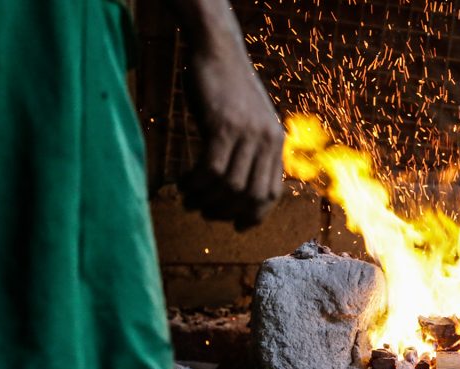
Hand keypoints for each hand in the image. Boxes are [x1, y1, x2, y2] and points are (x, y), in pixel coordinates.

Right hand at [178, 42, 283, 229]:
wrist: (218, 51)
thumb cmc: (228, 89)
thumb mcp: (249, 121)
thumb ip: (250, 150)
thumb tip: (237, 187)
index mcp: (276, 143)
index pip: (272, 193)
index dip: (254, 215)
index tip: (235, 225)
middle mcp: (267, 140)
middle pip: (251, 195)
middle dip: (226, 212)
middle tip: (204, 211)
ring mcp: (247, 133)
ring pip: (230, 185)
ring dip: (206, 198)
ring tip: (189, 198)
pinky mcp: (223, 125)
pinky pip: (212, 168)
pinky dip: (197, 182)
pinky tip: (183, 182)